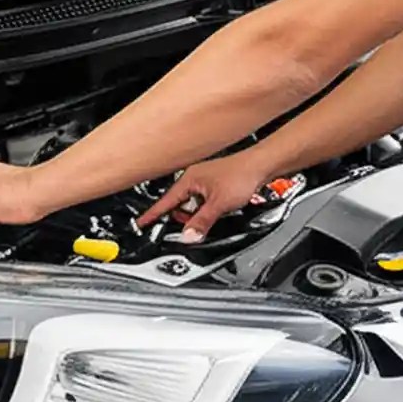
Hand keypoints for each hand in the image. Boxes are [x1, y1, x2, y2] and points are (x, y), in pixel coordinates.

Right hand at [136, 152, 272, 241]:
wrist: (262, 165)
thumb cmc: (242, 175)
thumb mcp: (219, 205)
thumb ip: (201, 222)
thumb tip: (187, 236)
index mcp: (188, 180)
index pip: (165, 202)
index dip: (152, 215)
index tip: (141, 224)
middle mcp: (194, 179)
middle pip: (179, 206)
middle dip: (185, 218)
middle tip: (196, 225)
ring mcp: (205, 182)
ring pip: (193, 205)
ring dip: (200, 214)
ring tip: (215, 213)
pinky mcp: (215, 186)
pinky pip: (204, 202)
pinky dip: (209, 210)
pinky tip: (220, 210)